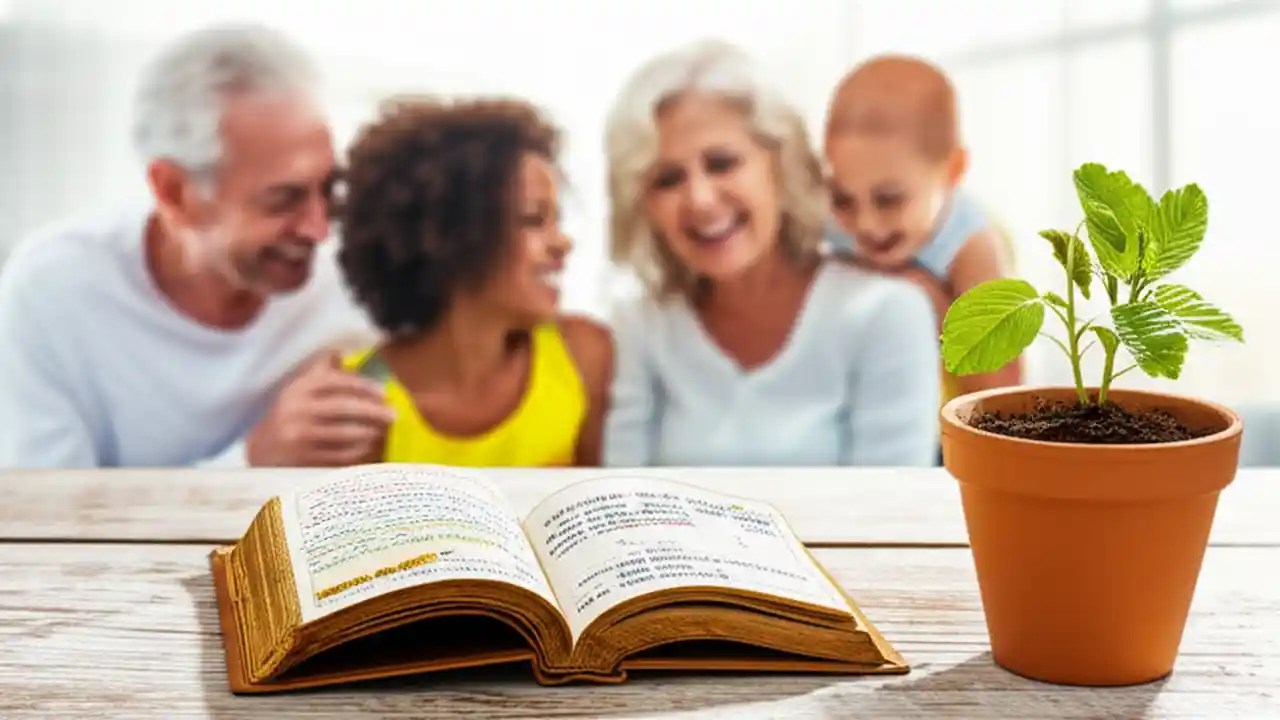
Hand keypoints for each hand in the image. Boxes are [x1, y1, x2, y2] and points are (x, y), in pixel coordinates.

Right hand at [246, 351, 394, 465]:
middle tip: (393, 415)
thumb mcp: (299, 391)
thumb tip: (339, 353)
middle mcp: (297, 409)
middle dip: (373, 411)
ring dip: (369, 432)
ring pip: (344, 432)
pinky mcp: (304, 458)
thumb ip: (319, 373)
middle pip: (344, 407)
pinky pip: (339, 454)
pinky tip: (370, 449)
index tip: (383, 393)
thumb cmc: (290, 415)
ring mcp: (300, 435)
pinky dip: (358, 452)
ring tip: (384, 432)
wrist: (262, 450)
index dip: (363, 386)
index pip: (336, 382)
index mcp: (299, 388)